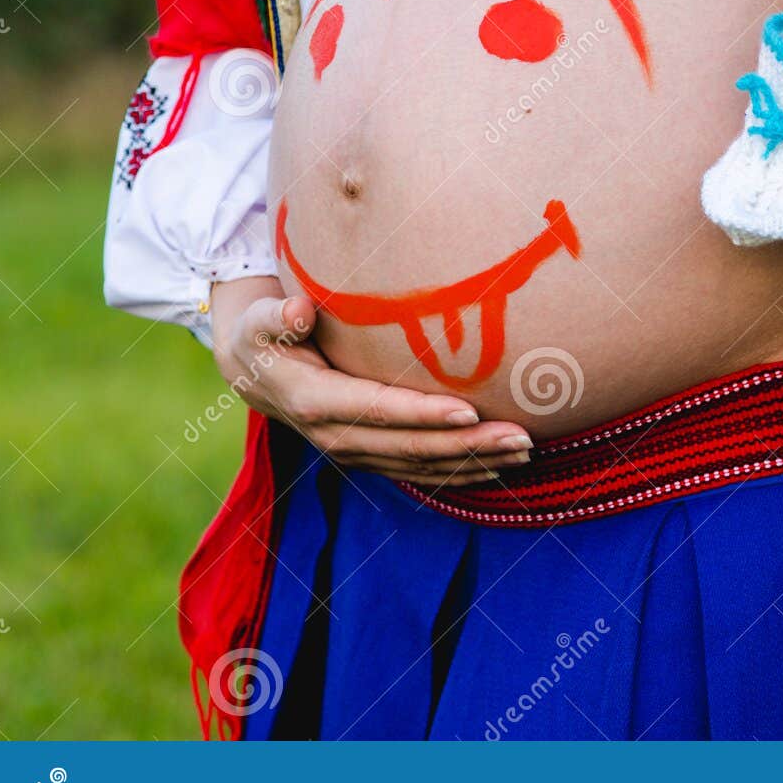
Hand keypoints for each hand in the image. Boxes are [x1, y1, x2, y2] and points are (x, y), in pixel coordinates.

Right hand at [208, 276, 532, 487]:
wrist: (256, 372)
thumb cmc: (266, 334)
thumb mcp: (260, 320)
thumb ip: (276, 314)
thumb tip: (298, 310)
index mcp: (316, 403)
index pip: (380, 411)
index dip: (424, 415)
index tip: (470, 410)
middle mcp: (339, 438)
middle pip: (413, 448)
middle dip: (469, 445)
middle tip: (521, 436)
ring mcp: (357, 454)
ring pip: (423, 467)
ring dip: (476, 463)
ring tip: (526, 451)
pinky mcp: (372, 458)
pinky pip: (421, 473)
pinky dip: (462, 472)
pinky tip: (501, 465)